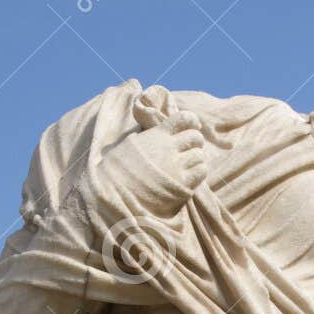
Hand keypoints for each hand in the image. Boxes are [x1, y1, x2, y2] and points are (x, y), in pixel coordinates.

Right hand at [90, 114, 207, 221]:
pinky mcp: (182, 187)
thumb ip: (147, 135)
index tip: (193, 127)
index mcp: (157, 135)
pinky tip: (190, 177)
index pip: (185, 119)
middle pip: (195, 138)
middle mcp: (169, 149)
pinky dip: (199, 173)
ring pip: (200, 156)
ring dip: (197, 159)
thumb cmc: (116, 171)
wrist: (113, 194)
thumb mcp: (129, 143)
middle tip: (190, 150)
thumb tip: (152, 128)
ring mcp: (176, 168)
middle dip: (195, 142)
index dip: (192, 122)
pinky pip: (201, 173)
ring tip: (188, 166)